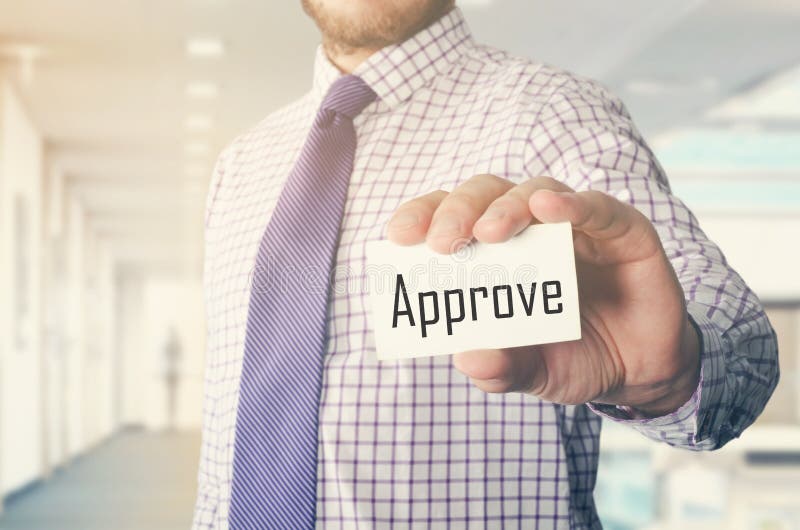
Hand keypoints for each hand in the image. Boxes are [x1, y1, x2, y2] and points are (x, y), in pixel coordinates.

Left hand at [386, 174, 699, 416]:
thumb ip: (501, 367)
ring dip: (506, 207)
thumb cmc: (574, 358)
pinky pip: (596, 206)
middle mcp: (530, 230)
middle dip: (458, 211)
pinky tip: (548, 210)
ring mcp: (576, 225)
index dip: (423, 218)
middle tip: (444, 241)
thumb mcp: (532, 372)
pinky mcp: (621, 228)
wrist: (639, 371)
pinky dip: (570, 204)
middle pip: (484, 195)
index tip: (398, 236)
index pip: (451, 220)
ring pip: (533, 191)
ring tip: (489, 232)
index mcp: (497, 254)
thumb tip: (466, 357)